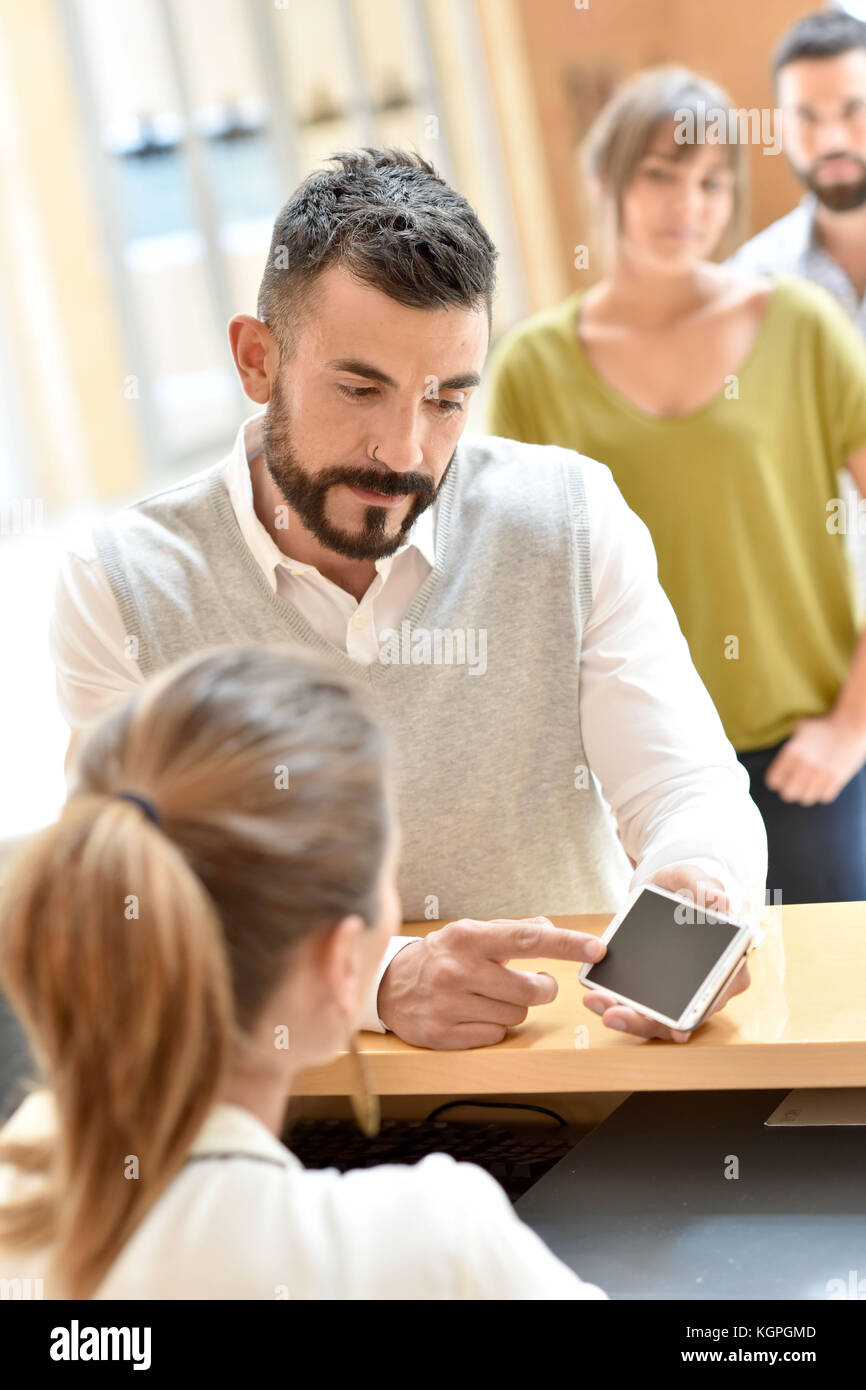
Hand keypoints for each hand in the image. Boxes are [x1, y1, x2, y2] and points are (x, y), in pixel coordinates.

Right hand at [376, 916, 607, 1048]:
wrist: (389, 987)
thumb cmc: (440, 957)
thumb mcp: (471, 933)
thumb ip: (512, 931)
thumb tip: (549, 928)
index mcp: (468, 938)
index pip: (527, 939)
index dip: (566, 944)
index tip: (596, 948)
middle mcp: (458, 970)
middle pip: (530, 989)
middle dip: (542, 988)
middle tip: (536, 983)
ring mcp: (449, 1004)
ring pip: (516, 1015)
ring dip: (514, 1007)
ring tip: (490, 996)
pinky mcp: (443, 1034)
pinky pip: (495, 1035)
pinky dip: (494, 1026)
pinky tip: (474, 1014)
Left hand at [582, 863, 750, 1042]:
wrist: (661, 888)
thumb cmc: (684, 886)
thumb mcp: (692, 877)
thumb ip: (704, 886)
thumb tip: (719, 900)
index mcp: (730, 965)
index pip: (715, 998)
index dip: (697, 1016)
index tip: (677, 1029)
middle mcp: (708, 988)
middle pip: (680, 1018)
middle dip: (645, 1021)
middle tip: (613, 1014)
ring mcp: (679, 994)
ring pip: (656, 1020)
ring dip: (625, 1018)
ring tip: (595, 1003)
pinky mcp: (654, 991)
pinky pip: (638, 1008)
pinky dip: (617, 1005)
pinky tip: (595, 997)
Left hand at [764, 711, 865, 804]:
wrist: (850, 726)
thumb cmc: (822, 726)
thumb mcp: (799, 729)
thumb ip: (787, 746)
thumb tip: (781, 762)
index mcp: (791, 752)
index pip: (773, 781)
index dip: (776, 780)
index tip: (781, 777)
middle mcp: (804, 765)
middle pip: (787, 794)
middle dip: (788, 789)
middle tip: (793, 783)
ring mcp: (821, 774)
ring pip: (805, 799)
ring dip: (805, 793)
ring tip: (807, 785)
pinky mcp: (836, 779)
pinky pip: (823, 798)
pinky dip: (821, 793)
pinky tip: (821, 783)